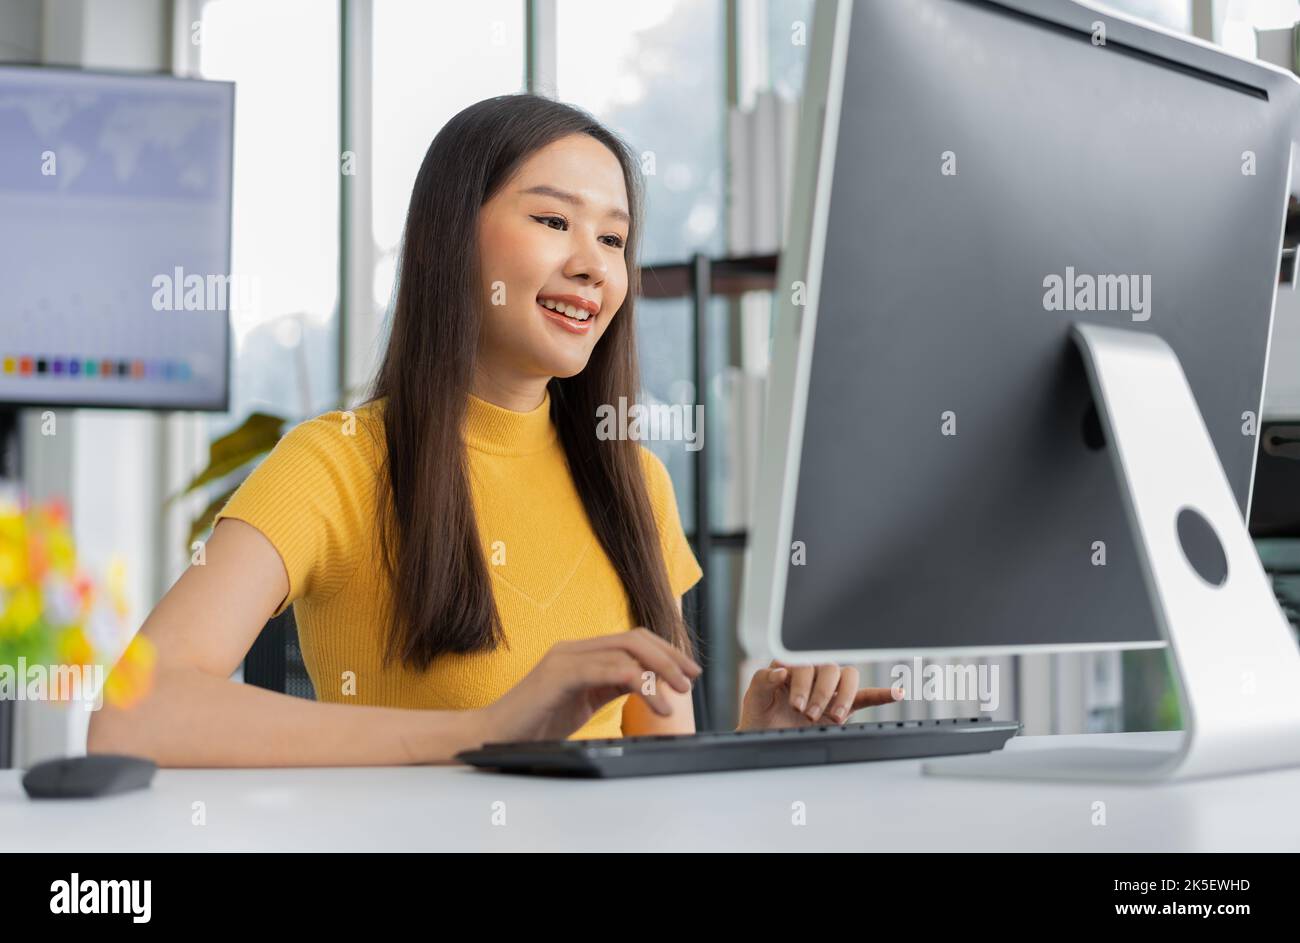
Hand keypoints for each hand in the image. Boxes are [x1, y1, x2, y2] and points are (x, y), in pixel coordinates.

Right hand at [476, 628, 701, 743]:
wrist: (493, 736)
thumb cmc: (534, 724)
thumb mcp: (583, 702)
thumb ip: (609, 686)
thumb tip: (645, 683)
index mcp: (581, 654)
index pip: (631, 639)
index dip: (664, 651)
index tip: (688, 670)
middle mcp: (574, 649)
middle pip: (634, 638)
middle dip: (669, 656)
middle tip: (690, 679)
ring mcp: (566, 658)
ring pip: (626, 650)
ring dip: (660, 671)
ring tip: (676, 695)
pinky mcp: (559, 674)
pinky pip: (610, 669)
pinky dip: (639, 682)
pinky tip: (654, 702)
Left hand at [737, 660, 901, 730]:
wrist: (764, 738)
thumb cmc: (759, 715)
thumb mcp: (753, 696)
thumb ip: (763, 679)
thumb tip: (781, 670)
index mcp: (792, 665)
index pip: (808, 661)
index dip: (804, 680)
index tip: (796, 702)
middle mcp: (813, 673)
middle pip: (830, 668)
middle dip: (821, 692)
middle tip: (808, 713)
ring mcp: (829, 690)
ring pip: (848, 677)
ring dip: (843, 695)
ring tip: (832, 716)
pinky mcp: (842, 706)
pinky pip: (865, 696)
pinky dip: (882, 694)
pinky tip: (897, 693)